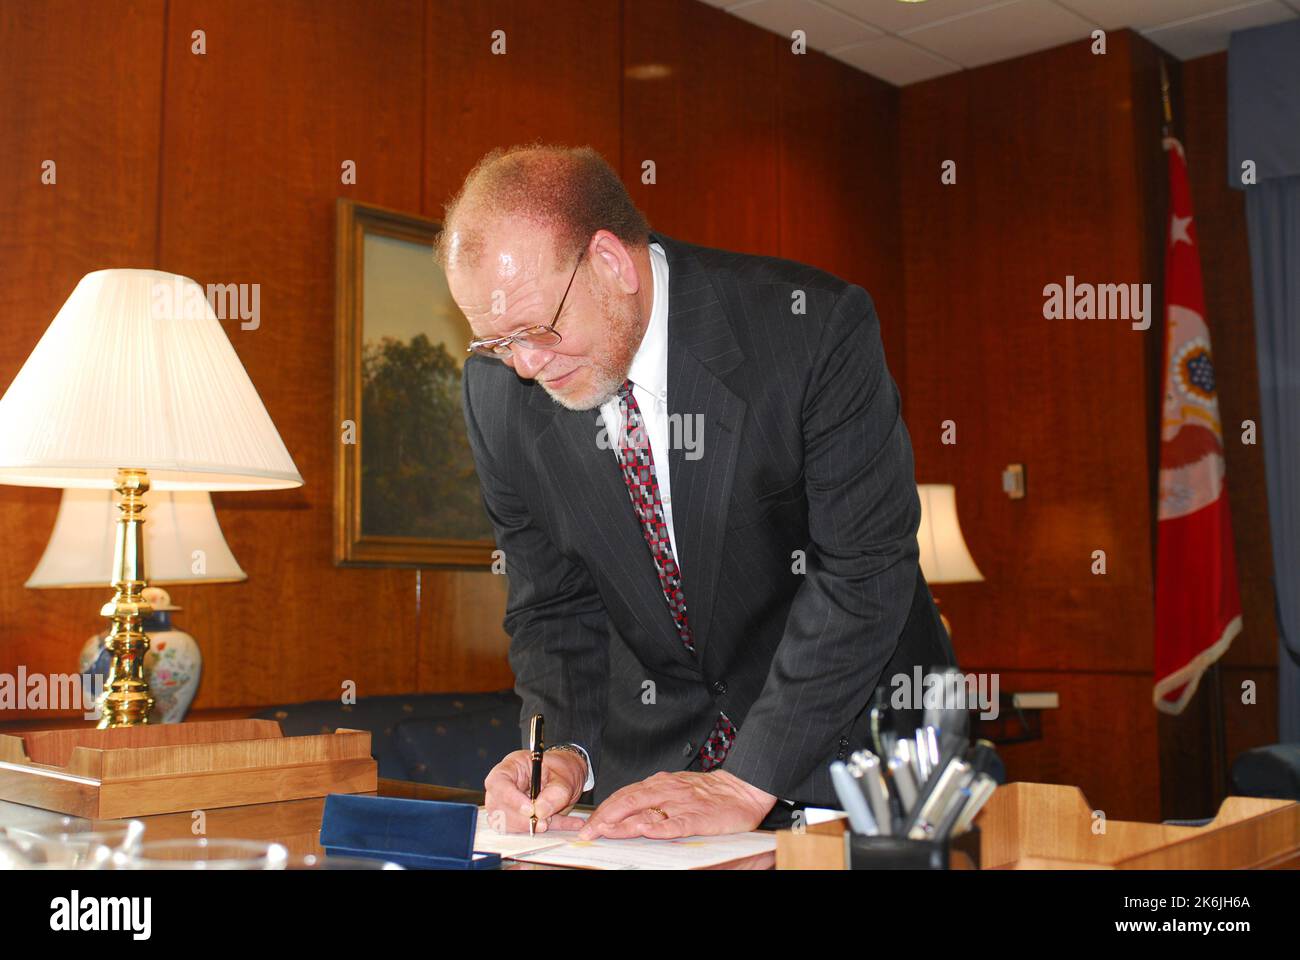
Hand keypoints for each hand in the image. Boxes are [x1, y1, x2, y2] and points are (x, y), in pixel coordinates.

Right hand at [483, 748, 588, 833]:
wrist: (568, 778)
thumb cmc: (562, 770)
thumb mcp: (565, 776)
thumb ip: (556, 793)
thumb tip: (540, 811)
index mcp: (513, 766)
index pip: (498, 782)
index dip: (510, 798)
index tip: (530, 810)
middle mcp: (504, 785)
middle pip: (496, 806)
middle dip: (519, 819)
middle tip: (543, 822)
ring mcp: (506, 804)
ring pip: (503, 823)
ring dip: (526, 827)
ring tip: (549, 821)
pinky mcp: (514, 819)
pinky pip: (519, 831)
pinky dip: (538, 832)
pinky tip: (556, 825)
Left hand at [577, 770, 777, 839]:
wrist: (742, 789)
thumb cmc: (707, 793)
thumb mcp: (675, 789)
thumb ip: (652, 799)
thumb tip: (625, 815)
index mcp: (659, 784)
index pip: (623, 796)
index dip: (603, 811)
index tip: (586, 825)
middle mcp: (666, 790)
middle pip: (628, 802)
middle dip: (605, 818)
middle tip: (588, 833)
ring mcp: (681, 803)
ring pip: (647, 811)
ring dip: (623, 823)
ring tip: (606, 832)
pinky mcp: (698, 816)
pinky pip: (677, 822)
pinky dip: (660, 827)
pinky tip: (647, 832)